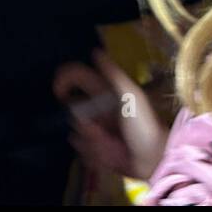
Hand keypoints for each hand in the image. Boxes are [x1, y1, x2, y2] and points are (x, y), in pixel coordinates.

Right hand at [54, 50, 168, 181]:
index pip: (77, 79)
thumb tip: (96, 52)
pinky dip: (96, 156)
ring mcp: (95, 131)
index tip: (59, 93)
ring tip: (113, 147)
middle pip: (73, 114)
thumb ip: (114, 75)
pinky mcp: (95, 150)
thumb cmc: (144, 125)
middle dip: (87, 128)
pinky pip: (82, 152)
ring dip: (94, 143)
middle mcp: (97, 110)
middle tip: (104, 134)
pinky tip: (111, 156)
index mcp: (104, 93)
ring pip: (76, 134)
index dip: (64, 81)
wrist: (152, 158)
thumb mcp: (132, 96)